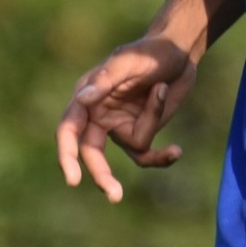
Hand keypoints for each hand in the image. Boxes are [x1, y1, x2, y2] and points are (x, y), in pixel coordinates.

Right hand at [56, 36, 196, 202]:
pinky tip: (176, 151)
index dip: (67, 155)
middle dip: (102, 174)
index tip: (73, 180)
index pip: (69, 129)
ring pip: (131, 146)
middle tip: (115, 195)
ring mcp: (119, 126)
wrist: (178, 53)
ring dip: (151, 121)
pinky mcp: (141, 132)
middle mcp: (98, 114)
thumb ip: (105, 80)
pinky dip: (161, 156)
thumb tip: (82, 100)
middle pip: (92, 153)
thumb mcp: (129, 61)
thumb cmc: (150, 51)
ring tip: (162, 88)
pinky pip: (145, 156)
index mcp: (87, 95)